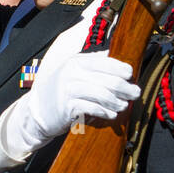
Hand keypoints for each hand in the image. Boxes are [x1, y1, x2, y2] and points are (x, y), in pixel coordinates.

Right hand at [0, 51, 140, 160]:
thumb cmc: (62, 90)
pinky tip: (111, 114)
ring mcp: (69, 90)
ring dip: (117, 102)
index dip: (121, 69)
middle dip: (125, 88)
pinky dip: (105, 112)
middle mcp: (72, 73)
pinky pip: (93, 108)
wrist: (39, 110)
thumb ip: (93, 63)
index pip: (106, 62)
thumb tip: (117, 58)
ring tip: (123, 105)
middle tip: (135, 93)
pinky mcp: (68, 107)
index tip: (131, 75)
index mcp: (77, 61)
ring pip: (103, 95)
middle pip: (108, 80)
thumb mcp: (74, 71)